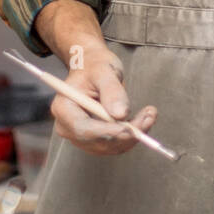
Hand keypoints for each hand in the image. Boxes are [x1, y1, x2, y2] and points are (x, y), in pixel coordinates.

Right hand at [51, 37, 157, 156]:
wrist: (93, 69)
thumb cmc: (95, 66)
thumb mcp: (104, 71)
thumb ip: (111, 91)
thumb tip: (120, 114)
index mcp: (63, 108)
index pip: (83, 129)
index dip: (108, 132)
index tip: (131, 127)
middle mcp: (68, 127)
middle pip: (97, 141)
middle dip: (126, 134)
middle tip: (149, 117)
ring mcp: (80, 136)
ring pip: (110, 147)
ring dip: (133, 135)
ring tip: (150, 114)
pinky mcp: (94, 140)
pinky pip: (115, 145)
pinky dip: (132, 136)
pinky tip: (144, 120)